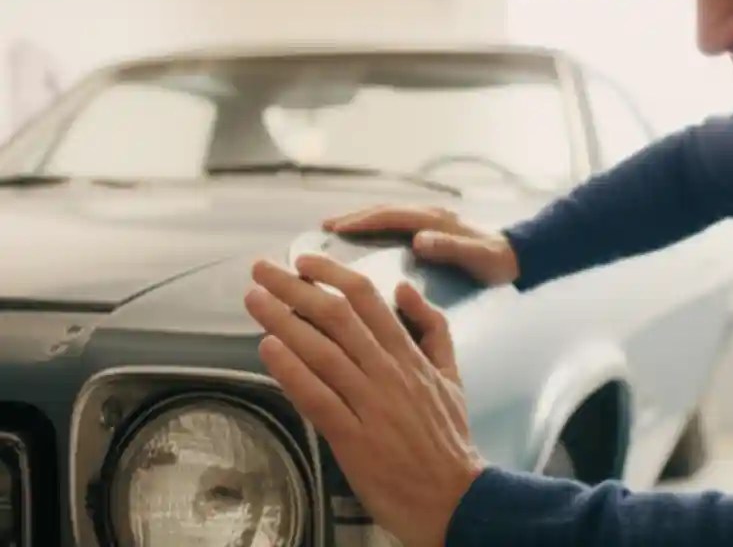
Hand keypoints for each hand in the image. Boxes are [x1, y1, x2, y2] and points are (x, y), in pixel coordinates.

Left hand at [245, 255, 484, 546]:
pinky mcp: (354, 439)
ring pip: (322, 352)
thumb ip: (433, 329)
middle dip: (295, 288)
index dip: (332, 275)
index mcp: (411, 357)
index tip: (303, 260)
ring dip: (283, 321)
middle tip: (262, 270)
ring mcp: (371, 405)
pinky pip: (318, 398)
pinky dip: (292, 372)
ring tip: (254, 301)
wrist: (454, 496)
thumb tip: (406, 288)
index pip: (368, 301)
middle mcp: (389, 373)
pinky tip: (268, 350)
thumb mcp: (451, 375)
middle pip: (337, 317)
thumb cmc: (449, 438)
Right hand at [323, 206, 519, 285]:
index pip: (391, 216)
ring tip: (336, 232)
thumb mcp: (477, 256)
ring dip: (363, 222)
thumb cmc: (497, 260)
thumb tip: (419, 240)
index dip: (362, 221)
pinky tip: (364, 243)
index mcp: (435, 220)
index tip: (335, 228)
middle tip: (323, 229)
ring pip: (388, 217)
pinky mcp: (432, 231)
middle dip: (354, 218)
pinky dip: (376, 229)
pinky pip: (396, 226)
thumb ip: (451, 247)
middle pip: (384, 211)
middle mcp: (430, 215)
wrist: (518, 257)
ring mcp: (430, 221)